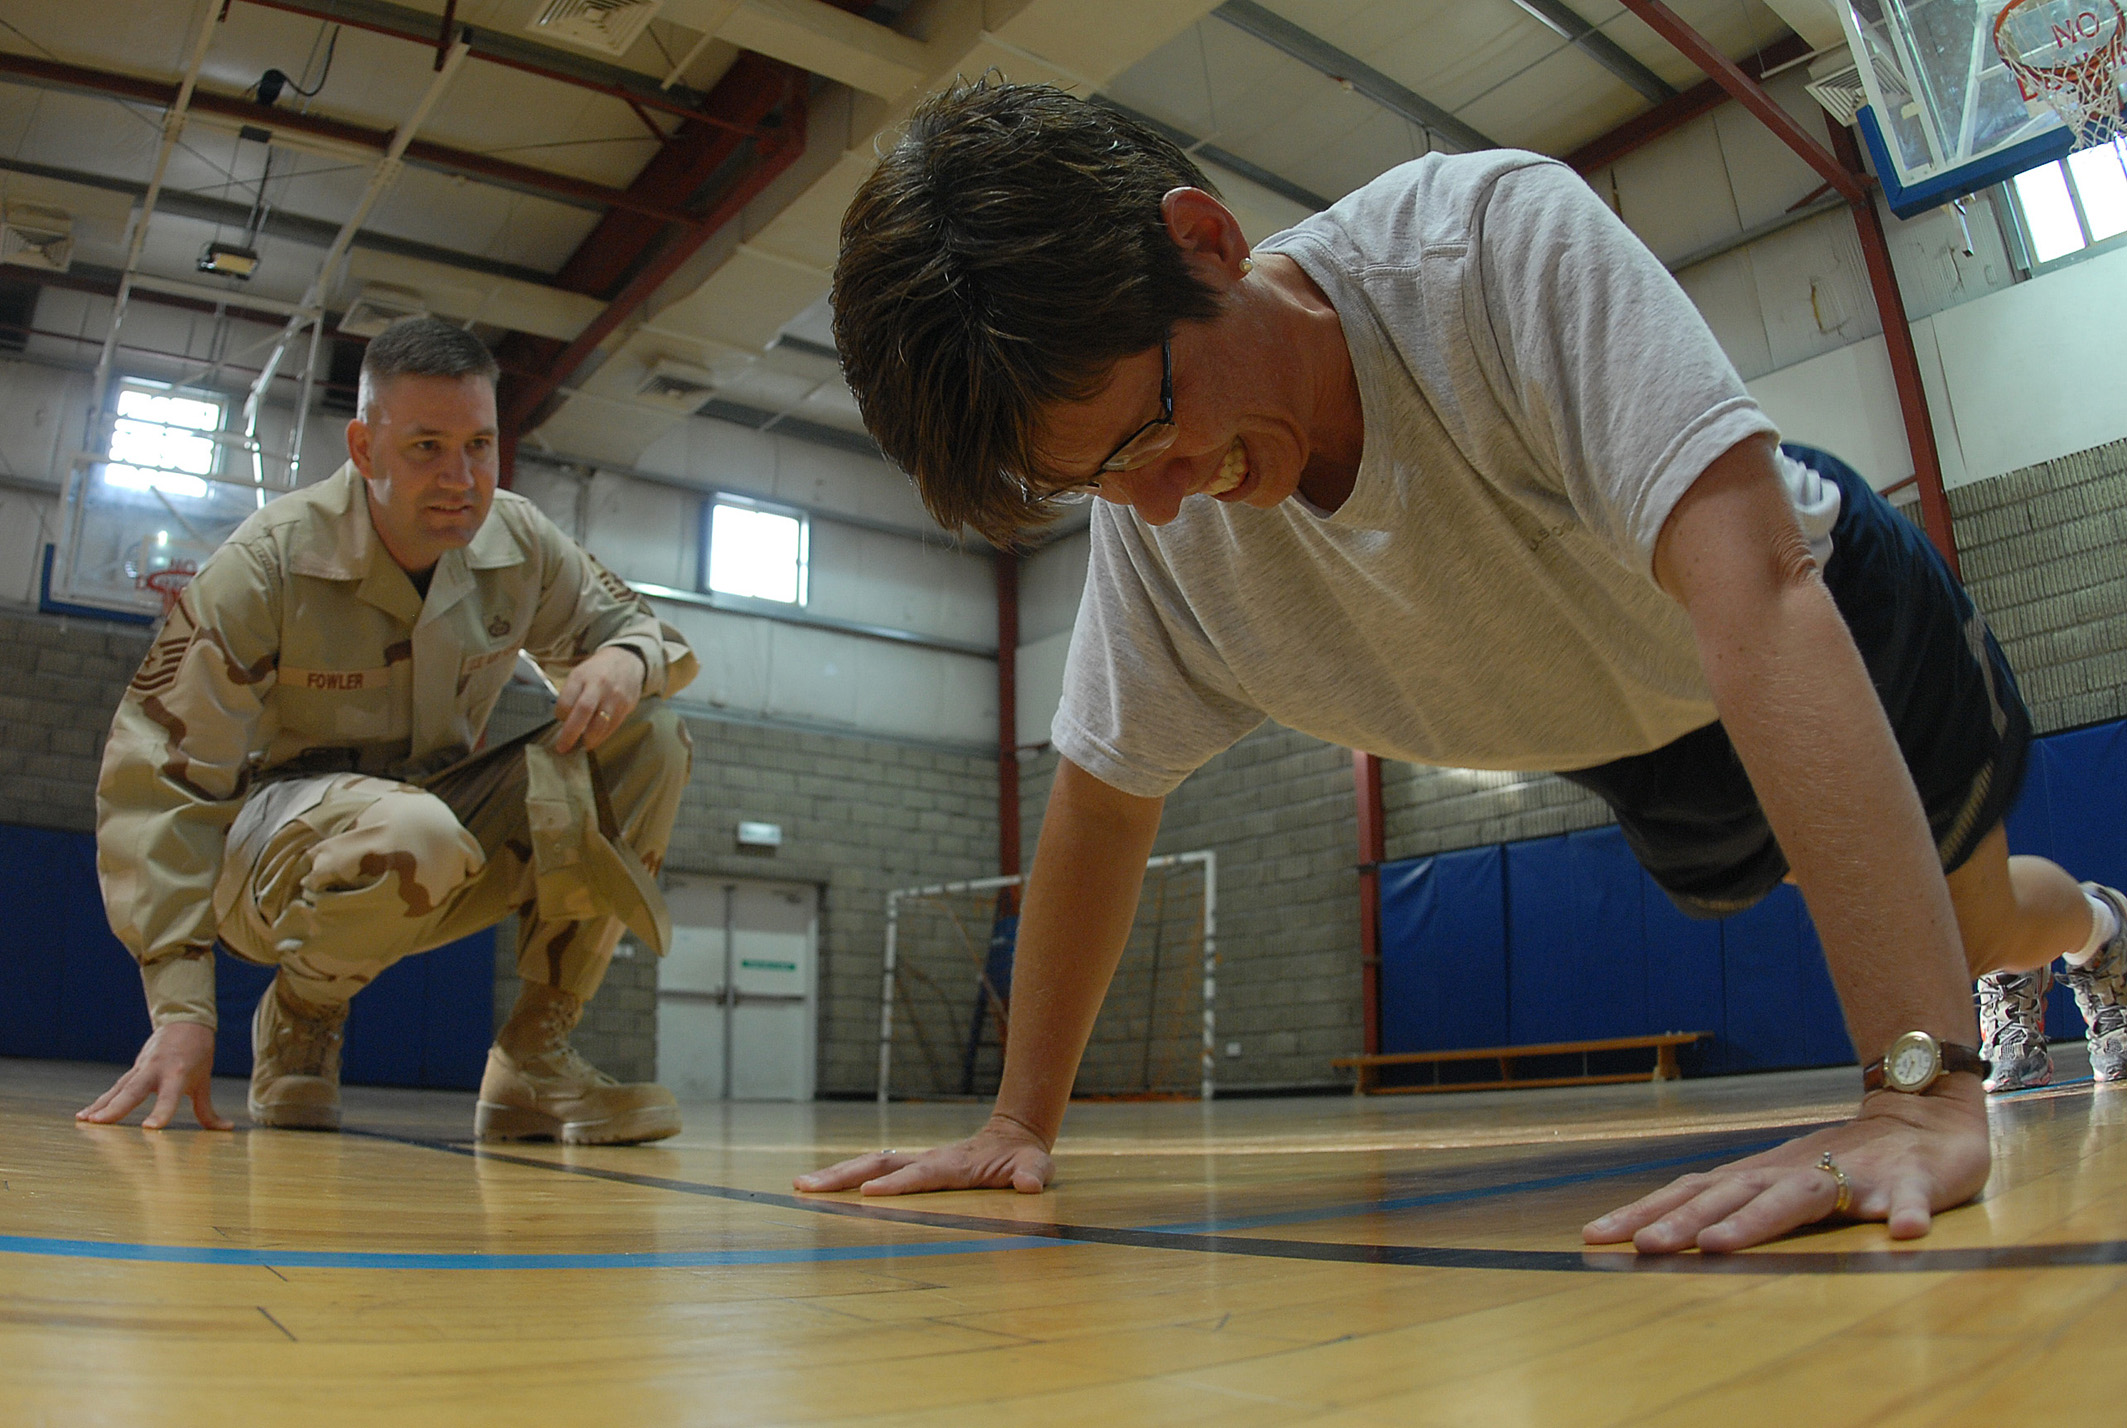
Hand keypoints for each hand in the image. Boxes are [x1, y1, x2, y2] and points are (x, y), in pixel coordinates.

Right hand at [75, 1021, 231, 1130]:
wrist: (184, 1023)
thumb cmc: (197, 1055)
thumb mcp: (203, 1082)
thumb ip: (207, 1109)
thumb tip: (226, 1129)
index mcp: (177, 1075)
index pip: (169, 1097)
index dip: (160, 1112)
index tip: (150, 1128)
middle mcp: (155, 1071)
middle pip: (134, 1091)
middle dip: (116, 1108)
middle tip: (99, 1123)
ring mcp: (141, 1069)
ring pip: (118, 1089)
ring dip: (100, 1105)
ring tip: (85, 1121)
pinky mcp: (132, 1071)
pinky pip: (114, 1089)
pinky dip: (100, 1101)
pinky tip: (84, 1115)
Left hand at [552, 646, 645, 753]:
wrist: (626, 660)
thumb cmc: (597, 672)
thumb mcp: (579, 674)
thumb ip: (571, 695)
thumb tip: (564, 721)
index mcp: (581, 676)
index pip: (566, 700)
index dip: (561, 714)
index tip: (560, 719)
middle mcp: (598, 685)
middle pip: (583, 711)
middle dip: (571, 733)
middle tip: (562, 748)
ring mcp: (614, 696)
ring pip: (601, 723)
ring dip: (589, 739)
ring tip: (582, 746)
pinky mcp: (626, 705)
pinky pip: (612, 726)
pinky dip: (602, 736)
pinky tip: (595, 739)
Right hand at [793, 1114, 1053, 1195]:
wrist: (1014, 1137)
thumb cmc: (1025, 1160)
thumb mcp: (1037, 1168)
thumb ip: (1034, 1175)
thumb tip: (1028, 1185)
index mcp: (953, 1165)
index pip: (920, 1175)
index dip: (896, 1184)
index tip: (868, 1193)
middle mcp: (927, 1160)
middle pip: (879, 1163)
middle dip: (843, 1175)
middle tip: (806, 1187)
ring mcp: (916, 1162)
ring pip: (869, 1163)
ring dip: (835, 1175)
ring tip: (799, 1187)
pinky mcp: (910, 1168)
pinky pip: (873, 1171)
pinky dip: (845, 1177)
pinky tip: (819, 1189)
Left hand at [1583, 1077, 1988, 1252]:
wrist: (1924, 1114)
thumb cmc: (1840, 1161)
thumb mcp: (1779, 1184)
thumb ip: (1732, 1206)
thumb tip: (1658, 1234)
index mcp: (1760, 1176)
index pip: (1690, 1192)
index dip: (1644, 1212)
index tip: (1595, 1237)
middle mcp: (1794, 1172)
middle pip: (1730, 1194)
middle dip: (1683, 1221)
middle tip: (1645, 1247)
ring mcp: (1852, 1177)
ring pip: (1798, 1197)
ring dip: (1755, 1220)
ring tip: (1718, 1245)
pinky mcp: (1911, 1183)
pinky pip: (1908, 1199)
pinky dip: (1904, 1213)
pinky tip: (1901, 1235)